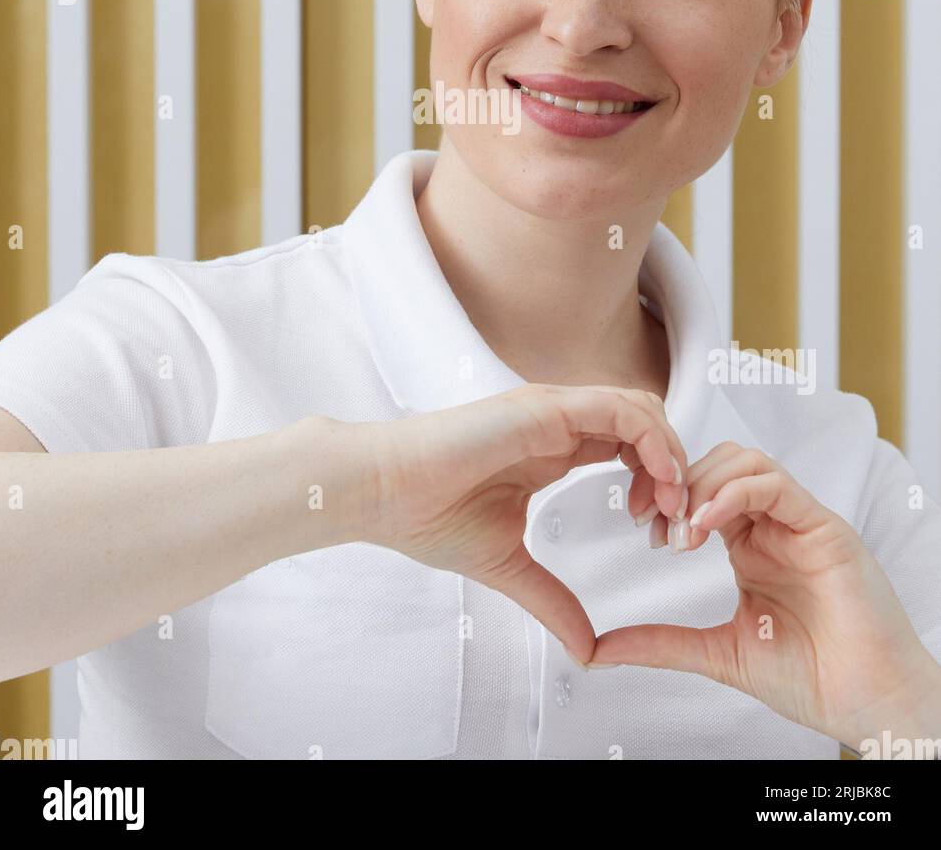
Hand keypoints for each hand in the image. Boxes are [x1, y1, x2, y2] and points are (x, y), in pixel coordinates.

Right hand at [356, 383, 688, 660]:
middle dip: (673, 470)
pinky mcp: (545, 408)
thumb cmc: (426, 514)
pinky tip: (656, 484)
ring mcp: (553, 409)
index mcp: (552, 447)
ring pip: (641, 410)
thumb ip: (553, 599)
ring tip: (671, 506)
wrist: (381, 491)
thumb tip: (586, 649)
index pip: (628, 446)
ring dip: (669, 455)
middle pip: (645, 424)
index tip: (656, 532)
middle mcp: (558, 421)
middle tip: (676, 522)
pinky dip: (651, 441)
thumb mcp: (508, 565)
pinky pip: (620, 410)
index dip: (655, 484)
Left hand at [590, 441, 940, 746]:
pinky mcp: (824, 528)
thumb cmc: (809, 678)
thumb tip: (599, 648)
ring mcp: (800, 522)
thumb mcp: (718, 653)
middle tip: (649, 519)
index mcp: (751, 544)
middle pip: (718, 463)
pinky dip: (733, 495)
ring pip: (746, 462)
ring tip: (679, 528)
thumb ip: (662, 642)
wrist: (866, 704)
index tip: (639, 524)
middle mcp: (775, 525)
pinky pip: (775, 486)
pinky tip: (704, 527)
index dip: (665, 495)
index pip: (702, 489)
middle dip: (676, 482)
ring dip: (702, 484)